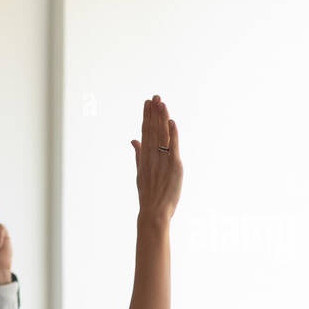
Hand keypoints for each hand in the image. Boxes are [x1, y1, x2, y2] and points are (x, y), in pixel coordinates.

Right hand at [130, 95, 182, 221]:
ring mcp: (162, 160)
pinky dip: (172, 134)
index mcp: (144, 157)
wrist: (154, 211)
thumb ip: (138, 154)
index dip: (146, 116)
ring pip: (162, 135)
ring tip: (161, 102)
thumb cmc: (147, 195)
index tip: (147, 103)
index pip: (145, 132)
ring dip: (162, 118)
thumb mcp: (140, 172)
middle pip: (152, 130)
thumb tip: (133, 140)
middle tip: (155, 96)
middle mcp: (152, 156)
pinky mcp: (174, 166)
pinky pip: (173, 146)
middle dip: (154, 112)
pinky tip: (171, 121)